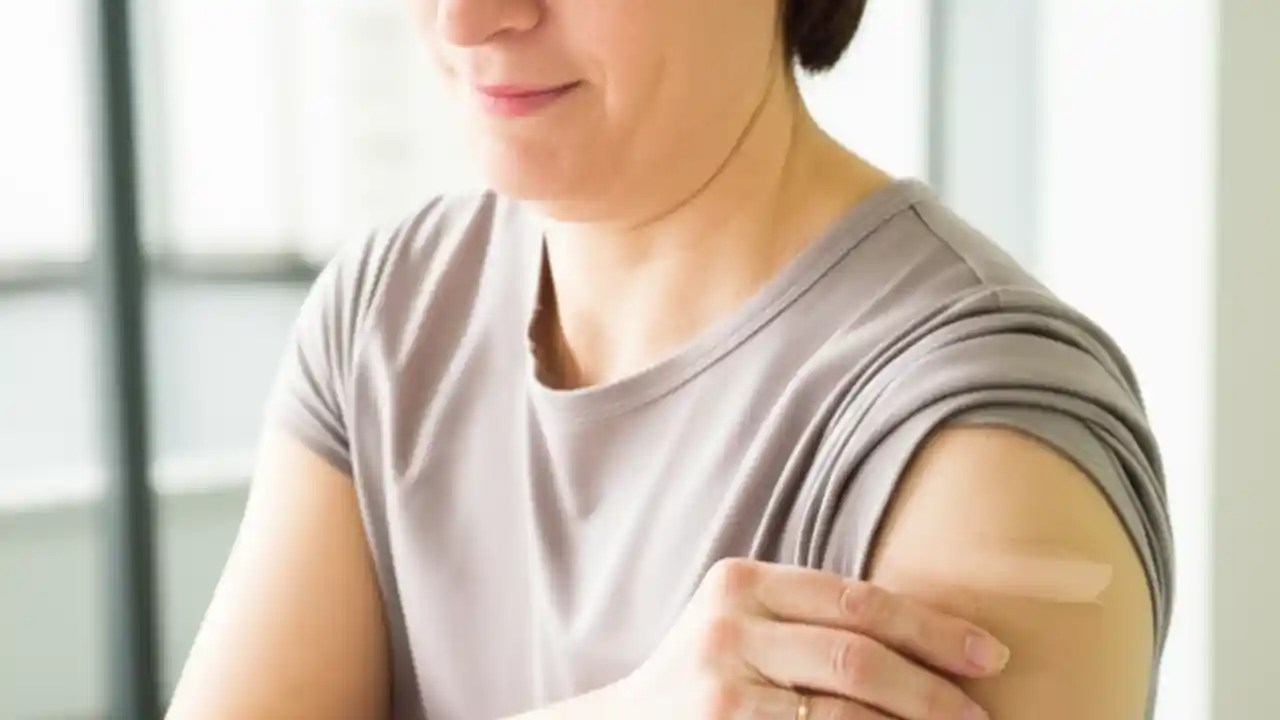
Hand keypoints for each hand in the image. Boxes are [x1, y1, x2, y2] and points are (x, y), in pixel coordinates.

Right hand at [618, 558, 1009, 718]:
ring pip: (844, 715)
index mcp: (743, 582)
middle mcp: (727, 626)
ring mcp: (720, 686)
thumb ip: (816, 618)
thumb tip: (939, 641)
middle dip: (933, 689)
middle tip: (982, 713)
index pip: (858, 601)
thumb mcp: (748, 623)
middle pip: (858, 658)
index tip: (989, 654)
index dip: (932, 627)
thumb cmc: (712, 673)